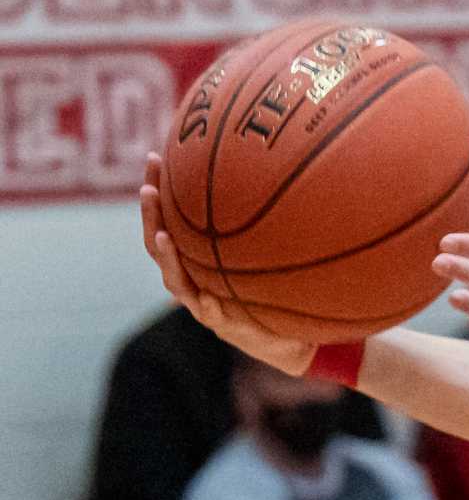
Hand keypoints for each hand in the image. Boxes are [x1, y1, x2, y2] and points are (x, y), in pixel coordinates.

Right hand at [138, 154, 314, 374]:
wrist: (290, 339)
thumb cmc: (274, 292)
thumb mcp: (268, 255)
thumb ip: (264, 226)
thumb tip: (280, 176)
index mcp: (196, 261)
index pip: (167, 221)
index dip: (157, 194)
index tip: (154, 159)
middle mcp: (192, 280)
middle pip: (158, 245)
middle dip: (151, 217)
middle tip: (147, 190)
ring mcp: (204, 304)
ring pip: (176, 281)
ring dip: (167, 258)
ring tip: (163, 236)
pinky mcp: (225, 327)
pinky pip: (215, 316)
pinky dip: (210, 307)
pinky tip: (208, 300)